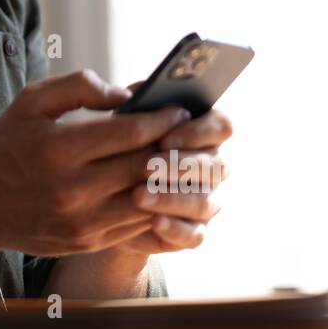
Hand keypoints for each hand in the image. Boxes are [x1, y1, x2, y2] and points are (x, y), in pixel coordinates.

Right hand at [0, 69, 209, 256]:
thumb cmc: (8, 145)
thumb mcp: (31, 102)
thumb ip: (78, 86)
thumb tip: (125, 94)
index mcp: (59, 148)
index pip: (130, 133)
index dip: (162, 120)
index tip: (178, 110)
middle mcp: (72, 188)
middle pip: (144, 166)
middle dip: (172, 147)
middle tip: (187, 133)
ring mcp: (81, 220)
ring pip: (147, 199)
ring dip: (168, 179)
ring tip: (177, 160)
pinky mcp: (87, 242)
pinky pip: (135, 224)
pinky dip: (153, 205)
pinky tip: (157, 187)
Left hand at [109, 78, 233, 257]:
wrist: (105, 198)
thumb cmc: (120, 147)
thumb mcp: (125, 121)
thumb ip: (135, 103)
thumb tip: (132, 94)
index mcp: (203, 132)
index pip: (222, 126)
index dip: (199, 131)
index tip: (166, 137)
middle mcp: (212, 166)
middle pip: (214, 165)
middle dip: (180, 166)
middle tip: (147, 167)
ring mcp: (206, 200)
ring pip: (203, 201)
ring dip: (171, 197)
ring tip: (138, 195)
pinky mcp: (193, 231)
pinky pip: (194, 234)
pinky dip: (175, 228)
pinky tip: (153, 222)